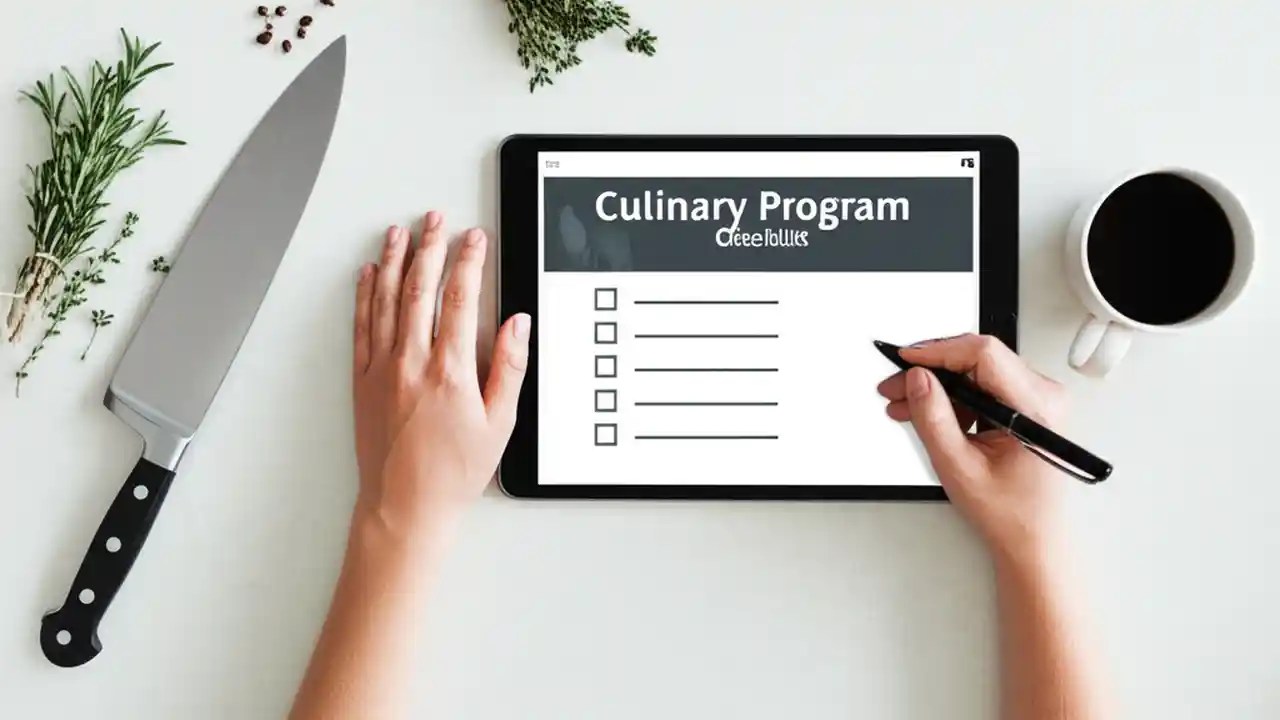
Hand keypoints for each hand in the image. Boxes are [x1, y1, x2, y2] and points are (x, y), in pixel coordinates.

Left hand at [352, 210, 529, 541]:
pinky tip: (369, 276)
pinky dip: (365, 296)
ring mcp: (383, 370)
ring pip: (387, 301)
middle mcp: (411, 363)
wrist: (404, 506)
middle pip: (420, 289)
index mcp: (450, 371)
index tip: (475, 239)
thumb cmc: (452, 473)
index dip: (469, 262)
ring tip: (401, 233)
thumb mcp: (499, 424)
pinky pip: (362, 327)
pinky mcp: (363, 382)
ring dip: (395, 261)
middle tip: (437, 221)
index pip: (460, 299)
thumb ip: (510, 368)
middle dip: (431, 248)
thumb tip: (517, 325)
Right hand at [876, 334, 1067, 564]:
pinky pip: (984, 387)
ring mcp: (1038, 400)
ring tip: (905, 405)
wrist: (1033, 539)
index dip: (939, 351)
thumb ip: (934, 418)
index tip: (906, 359)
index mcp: (1036, 407)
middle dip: (931, 371)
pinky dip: (954, 397)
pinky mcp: (1027, 406)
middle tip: (895, 387)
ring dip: (939, 386)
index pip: (983, 354)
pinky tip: (930, 413)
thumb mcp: (959, 467)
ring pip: (977, 372)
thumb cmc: (1010, 513)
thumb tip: (918, 379)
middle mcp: (1044, 396)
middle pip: (978, 359)